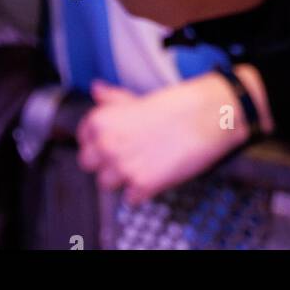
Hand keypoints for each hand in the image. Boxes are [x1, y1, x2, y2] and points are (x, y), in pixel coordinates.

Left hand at [76, 74, 251, 204]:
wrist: (206, 117)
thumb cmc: (176, 105)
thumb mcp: (138, 98)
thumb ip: (113, 100)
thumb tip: (97, 91)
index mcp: (102, 121)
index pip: (82, 140)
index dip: (97, 140)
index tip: (111, 140)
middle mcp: (107, 144)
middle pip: (88, 164)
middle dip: (104, 161)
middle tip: (125, 153)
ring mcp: (123, 167)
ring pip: (106, 184)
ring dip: (122, 177)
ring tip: (142, 163)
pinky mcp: (142, 186)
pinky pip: (130, 198)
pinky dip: (142, 191)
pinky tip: (155, 174)